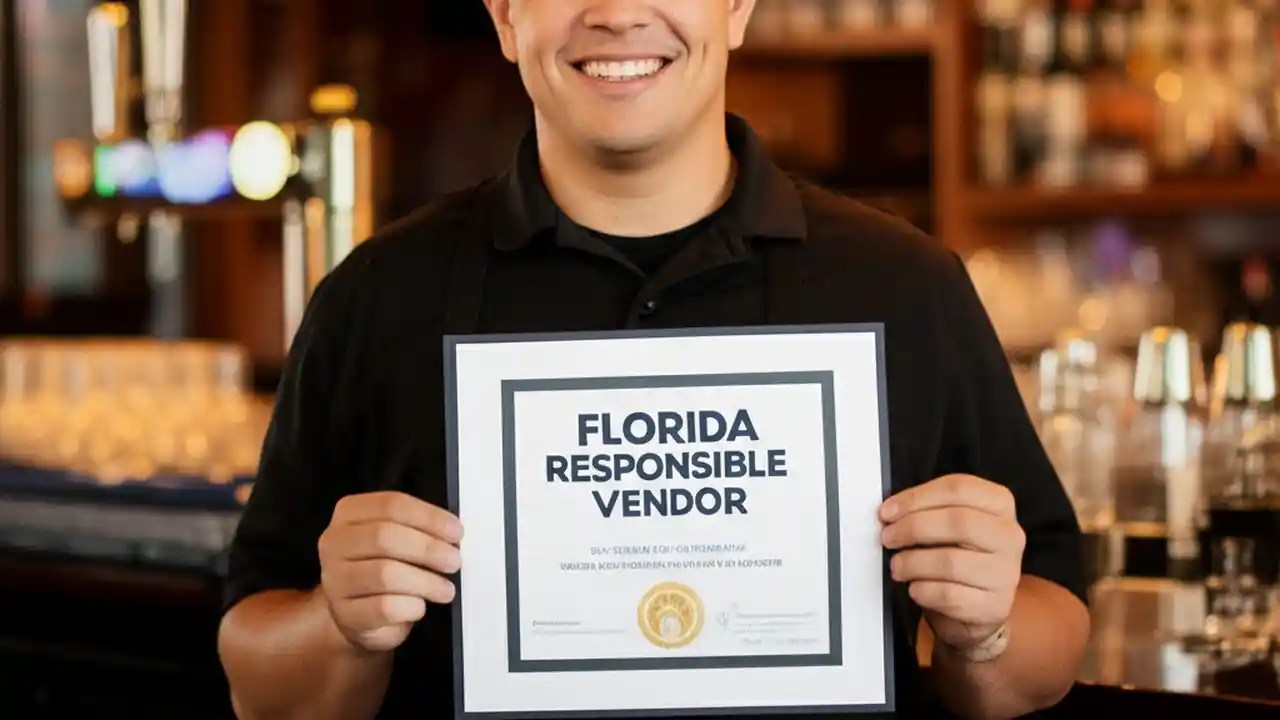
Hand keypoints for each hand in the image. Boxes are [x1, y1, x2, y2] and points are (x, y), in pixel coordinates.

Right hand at [317, 491, 462, 652]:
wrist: (356, 613)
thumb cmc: (382, 567)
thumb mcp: (396, 538)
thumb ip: (418, 528)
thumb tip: (452, 531)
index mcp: (349, 513)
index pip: (391, 505)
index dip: (429, 517)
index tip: (456, 532)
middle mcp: (335, 543)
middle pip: (385, 537)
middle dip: (428, 549)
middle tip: (454, 560)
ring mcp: (335, 580)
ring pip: (385, 574)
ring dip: (426, 582)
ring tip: (445, 589)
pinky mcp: (346, 613)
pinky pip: (385, 607)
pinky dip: (412, 606)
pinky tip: (421, 606)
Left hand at [879, 474, 1024, 652]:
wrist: (978, 604)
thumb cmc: (958, 554)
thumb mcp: (950, 522)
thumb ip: (927, 509)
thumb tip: (891, 511)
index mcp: (999, 503)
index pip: (959, 488)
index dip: (916, 497)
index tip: (888, 510)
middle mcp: (1009, 535)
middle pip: (958, 522)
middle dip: (913, 528)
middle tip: (889, 537)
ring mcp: (1006, 572)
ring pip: (951, 562)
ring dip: (912, 563)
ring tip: (898, 565)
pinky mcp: (995, 605)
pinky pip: (949, 595)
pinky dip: (922, 590)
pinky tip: (915, 587)